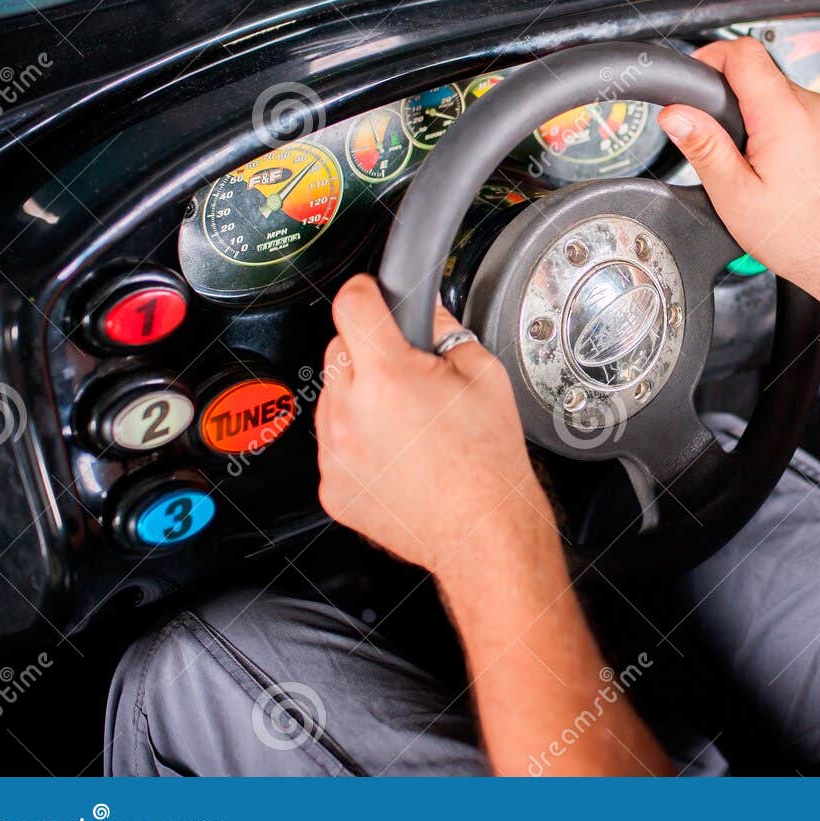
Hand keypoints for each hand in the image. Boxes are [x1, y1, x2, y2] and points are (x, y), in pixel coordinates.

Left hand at [314, 275, 549, 573]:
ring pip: (332, 397)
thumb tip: (425, 311)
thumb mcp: (484, 375)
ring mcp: (335, 453)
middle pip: (338, 350)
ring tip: (406, 423)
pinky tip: (395, 454)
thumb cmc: (487, 462)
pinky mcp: (332, 486)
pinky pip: (333, 444)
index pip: (351, 305)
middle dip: (369, 350)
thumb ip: (446, 332)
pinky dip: (356, 441)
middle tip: (409, 374)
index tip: (370, 292)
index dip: (365, 291)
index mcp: (387, 377)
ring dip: (359, 397)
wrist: (482, 529)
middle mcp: (350, 413)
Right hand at [658, 38, 819, 300]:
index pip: (743, 52)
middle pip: (761, 73)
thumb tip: (675, 114)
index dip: (711, 57)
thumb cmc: (802, 237)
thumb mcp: (735, 196)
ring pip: (781, 96)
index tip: (697, 80)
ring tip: (752, 163)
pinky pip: (803, 115)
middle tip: (720, 141)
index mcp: (785, 116)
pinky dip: (783, 130)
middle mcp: (815, 109)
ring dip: (759, 117)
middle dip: (733, 99)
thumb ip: (703, 147)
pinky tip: (779, 169)